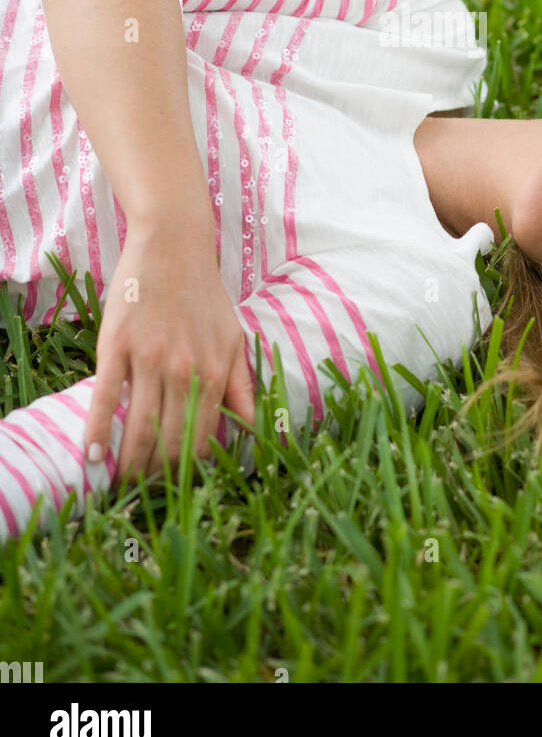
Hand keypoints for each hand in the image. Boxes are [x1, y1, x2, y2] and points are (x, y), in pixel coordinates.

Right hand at [84, 217, 255, 484]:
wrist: (174, 246)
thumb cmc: (205, 295)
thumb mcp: (234, 339)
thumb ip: (241, 386)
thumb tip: (252, 430)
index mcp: (214, 372)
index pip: (203, 439)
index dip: (190, 469)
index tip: (178, 485)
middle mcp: (184, 370)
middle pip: (168, 441)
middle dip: (158, 474)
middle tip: (146, 490)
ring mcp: (148, 359)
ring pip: (138, 427)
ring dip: (130, 463)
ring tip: (122, 481)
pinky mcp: (117, 346)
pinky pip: (105, 397)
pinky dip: (98, 432)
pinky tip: (93, 456)